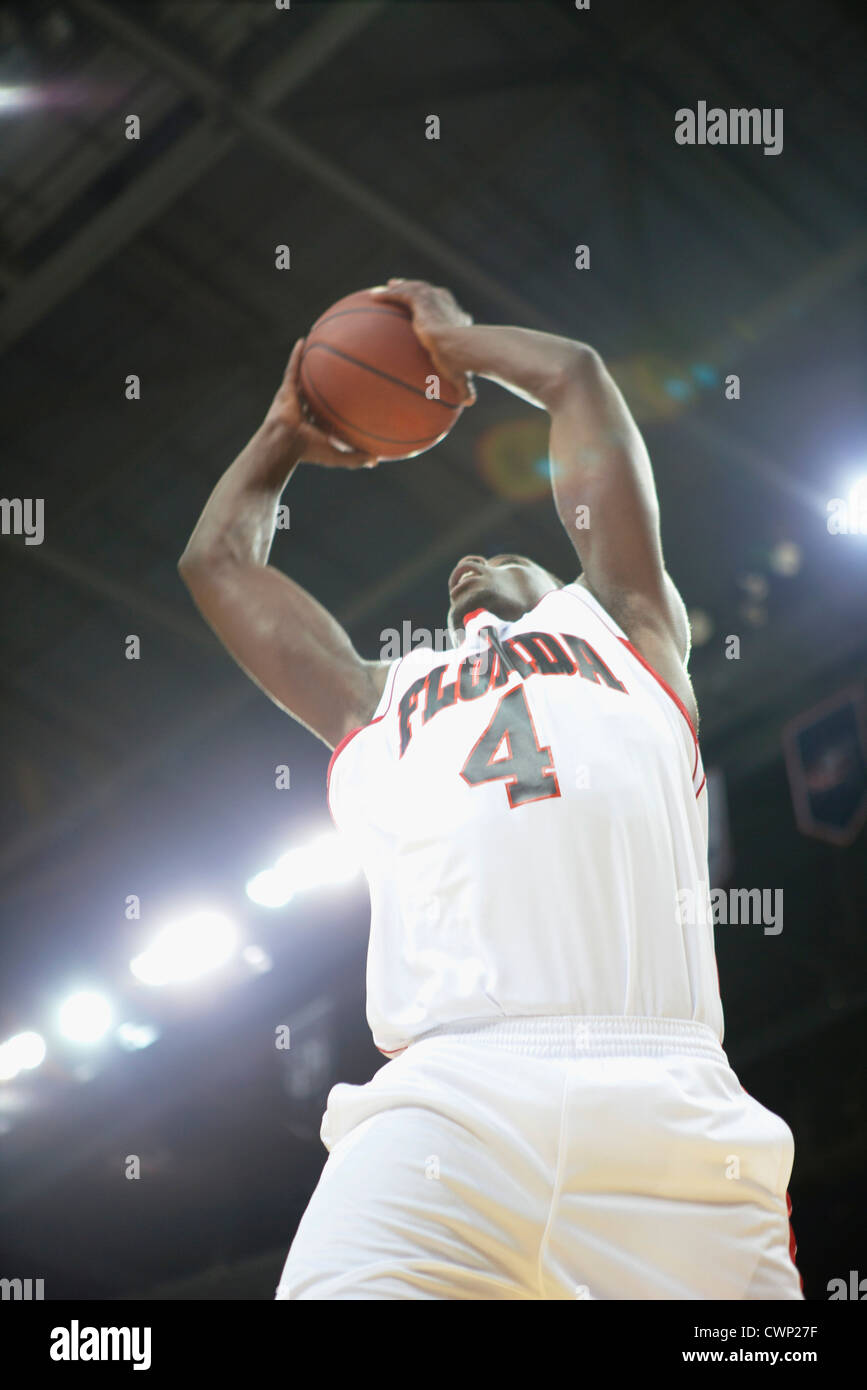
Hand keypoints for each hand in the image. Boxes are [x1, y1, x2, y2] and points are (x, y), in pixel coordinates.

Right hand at [264, 339, 378, 468]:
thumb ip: (356, 457)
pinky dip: (296, 356)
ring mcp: (293, 400)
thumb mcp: (337, 456)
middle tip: (336, 370)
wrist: (285, 443)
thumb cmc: (309, 451)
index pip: (327, 414)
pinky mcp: (284, 391)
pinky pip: (292, 369)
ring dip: (308, 364)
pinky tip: (303, 341)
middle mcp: (303, 411)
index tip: (348, 398)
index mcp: (314, 426)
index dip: (336, 406)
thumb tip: (376, 461)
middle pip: (315, 394)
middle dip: (323, 383)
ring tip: (317, 349)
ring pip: (302, 378)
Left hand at [370, 279, 476, 405]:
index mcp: (458, 319)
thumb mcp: (461, 375)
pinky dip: (389, 294)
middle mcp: (447, 304)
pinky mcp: (422, 299)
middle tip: (403, 290)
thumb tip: (470, 403)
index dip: (442, 308)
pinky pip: (402, 294)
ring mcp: (434, 299)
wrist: (458, 347)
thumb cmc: (462, 362)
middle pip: (430, 293)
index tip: (433, 311)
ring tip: (389, 287)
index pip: (450, 310)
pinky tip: (373, 296)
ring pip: (415, 288)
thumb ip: (463, 386)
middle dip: (417, 290)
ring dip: (401, 287)